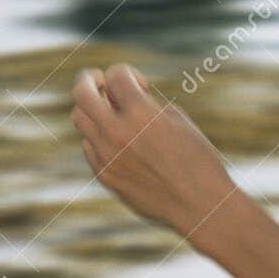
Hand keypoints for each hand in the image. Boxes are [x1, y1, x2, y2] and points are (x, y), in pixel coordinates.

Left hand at [70, 63, 235, 236]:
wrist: (199, 204)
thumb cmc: (197, 159)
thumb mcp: (177, 120)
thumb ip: (145, 103)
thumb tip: (119, 94)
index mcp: (141, 113)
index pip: (115, 75)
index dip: (127, 73)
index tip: (140, 85)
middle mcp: (117, 132)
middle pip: (81, 92)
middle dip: (89, 79)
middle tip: (99, 81)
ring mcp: (107, 155)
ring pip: (79, 118)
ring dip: (92, 108)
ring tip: (110, 112)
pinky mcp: (104, 174)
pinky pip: (89, 146)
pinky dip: (98, 136)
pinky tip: (118, 141)